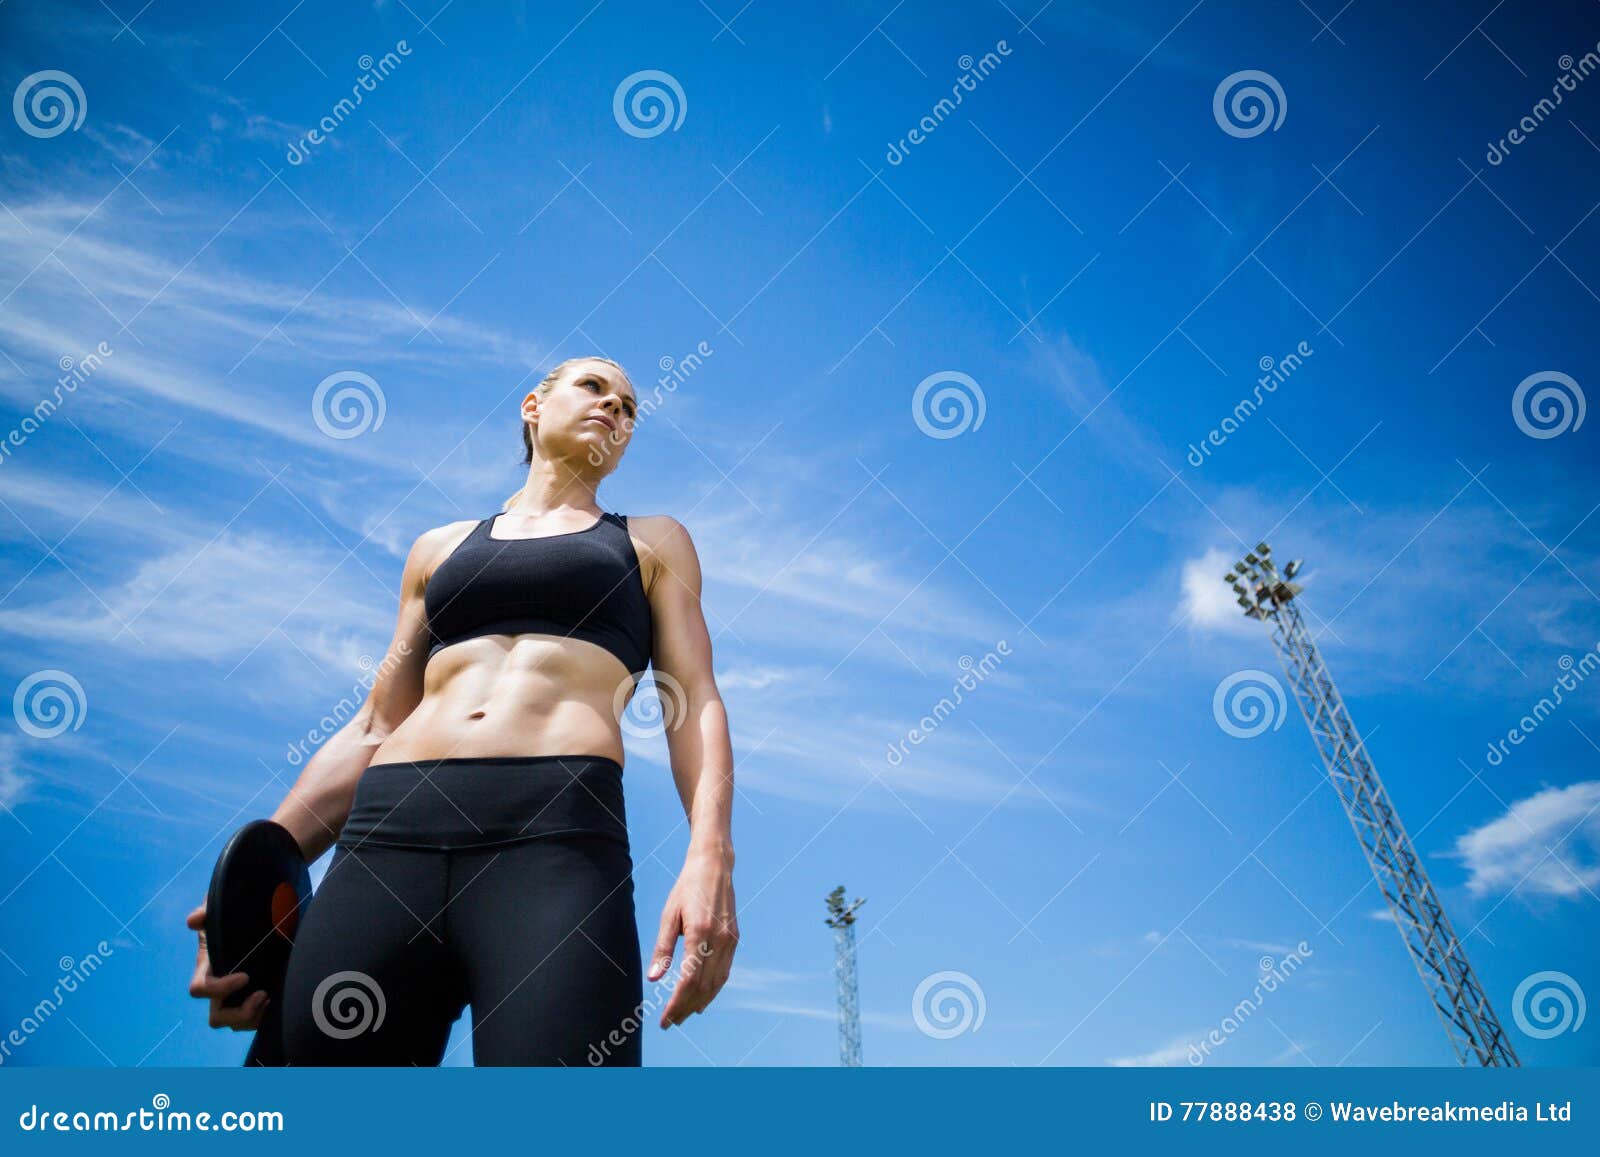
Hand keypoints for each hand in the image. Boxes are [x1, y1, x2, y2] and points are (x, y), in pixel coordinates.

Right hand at [186, 902, 267, 1029]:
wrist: (264, 915)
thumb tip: (193, 921)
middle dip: (238, 1013)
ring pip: (236, 1024)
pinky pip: (254, 1021)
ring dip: (254, 1018)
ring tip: (271, 998)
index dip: (219, 989)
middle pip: (217, 1018)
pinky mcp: (256, 997)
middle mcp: (221, 987)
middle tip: (263, 994)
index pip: (199, 990)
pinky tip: (278, 1000)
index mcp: (208, 968)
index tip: (245, 976)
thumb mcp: (222, 908)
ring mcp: (238, 996)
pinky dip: (265, 1017)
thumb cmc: (236, 913)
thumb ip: (207, 910)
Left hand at [648, 847, 737, 1027]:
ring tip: (685, 1015)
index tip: (664, 1020)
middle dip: (686, 1008)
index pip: (688, 981)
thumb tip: (654, 979)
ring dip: (701, 1002)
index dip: (676, 1004)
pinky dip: (713, 988)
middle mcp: (719, 940)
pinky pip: (725, 971)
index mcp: (700, 934)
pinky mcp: (734, 938)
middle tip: (671, 1022)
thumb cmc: (686, 888)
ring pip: (717, 982)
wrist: (713, 866)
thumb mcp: (669, 915)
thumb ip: (663, 948)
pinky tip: (703, 996)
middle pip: (703, 986)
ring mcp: (730, 940)